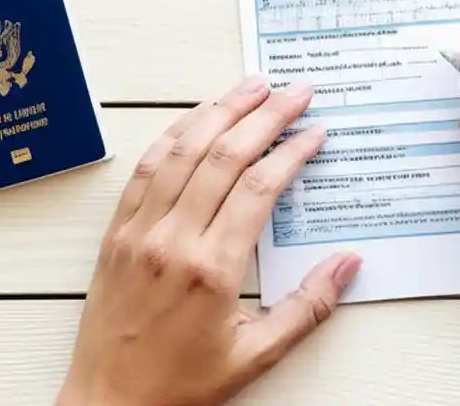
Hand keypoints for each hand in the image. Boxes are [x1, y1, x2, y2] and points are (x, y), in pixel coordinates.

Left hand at [58, 76, 360, 405]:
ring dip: (219, 111)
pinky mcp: (116, 233)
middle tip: (295, 91)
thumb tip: (349, 263)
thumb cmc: (181, 384)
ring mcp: (140, 232)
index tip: (315, 131)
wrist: (110, 404)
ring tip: (251, 86)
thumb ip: (309, 307)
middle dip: (265, 116)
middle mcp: (173, 240)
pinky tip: (195, 118)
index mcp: (212, 269)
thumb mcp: (257, 355)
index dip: (291, 151)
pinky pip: (145, 170)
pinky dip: (173, 135)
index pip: (258, 188)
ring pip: (182, 151)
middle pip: (224, 156)